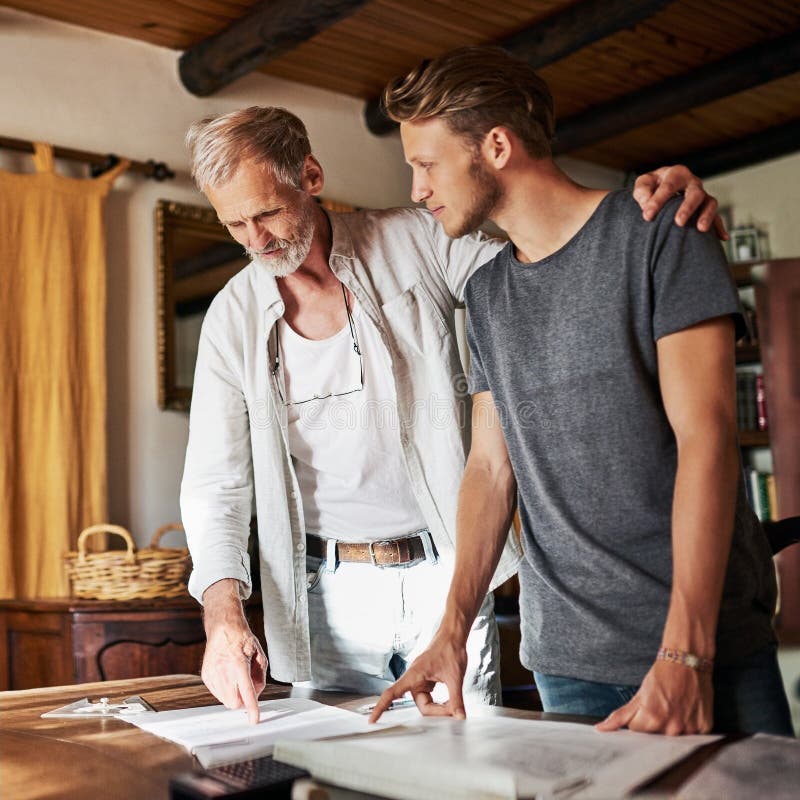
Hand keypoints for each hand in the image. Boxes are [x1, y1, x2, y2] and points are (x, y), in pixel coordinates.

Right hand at [201, 580, 267, 724]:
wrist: (223, 627)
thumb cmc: (242, 639)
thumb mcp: (259, 654)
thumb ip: (260, 676)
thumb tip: (256, 694)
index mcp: (239, 664)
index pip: (247, 693)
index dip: (252, 709)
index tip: (254, 721)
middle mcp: (223, 671)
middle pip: (234, 702)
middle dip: (243, 700)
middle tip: (249, 685)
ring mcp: (212, 674)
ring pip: (225, 700)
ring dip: (234, 694)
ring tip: (238, 676)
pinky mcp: (206, 676)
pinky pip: (217, 693)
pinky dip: (226, 689)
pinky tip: (229, 675)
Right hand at [369, 633, 467, 722]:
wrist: (453, 635)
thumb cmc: (450, 648)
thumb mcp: (455, 676)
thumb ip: (456, 699)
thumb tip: (459, 715)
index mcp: (414, 675)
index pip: (392, 693)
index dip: (381, 707)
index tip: (372, 719)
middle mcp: (415, 678)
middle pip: (421, 705)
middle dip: (437, 710)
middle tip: (454, 711)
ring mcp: (421, 679)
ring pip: (426, 702)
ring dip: (440, 706)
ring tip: (454, 704)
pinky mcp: (427, 680)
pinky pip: (430, 697)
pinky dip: (440, 702)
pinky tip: (450, 701)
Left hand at [596, 659, 712, 735]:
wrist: (687, 661)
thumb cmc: (662, 676)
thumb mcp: (639, 694)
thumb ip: (620, 716)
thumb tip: (600, 729)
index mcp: (653, 719)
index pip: (637, 733)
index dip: (638, 721)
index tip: (644, 710)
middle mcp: (672, 728)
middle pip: (656, 738)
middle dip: (655, 726)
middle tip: (661, 707)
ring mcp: (690, 729)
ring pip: (674, 737)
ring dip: (672, 727)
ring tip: (674, 708)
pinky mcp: (705, 728)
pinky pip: (693, 735)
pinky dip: (688, 725)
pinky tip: (686, 710)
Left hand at [633, 165, 727, 239]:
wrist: (662, 185)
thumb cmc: (652, 186)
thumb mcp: (644, 184)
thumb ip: (643, 191)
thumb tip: (647, 204)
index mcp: (677, 174)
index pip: (669, 186)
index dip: (658, 201)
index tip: (647, 216)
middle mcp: (693, 183)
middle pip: (695, 193)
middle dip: (688, 207)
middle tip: (678, 222)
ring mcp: (702, 195)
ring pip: (710, 203)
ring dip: (707, 216)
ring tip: (701, 229)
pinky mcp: (706, 208)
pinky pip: (717, 217)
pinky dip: (719, 227)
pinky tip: (722, 238)